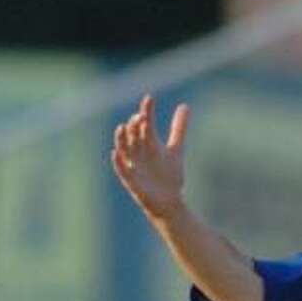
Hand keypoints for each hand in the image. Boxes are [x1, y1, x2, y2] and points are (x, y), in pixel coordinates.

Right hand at [111, 93, 188, 222]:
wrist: (170, 202)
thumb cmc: (169, 175)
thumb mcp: (176, 149)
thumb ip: (179, 128)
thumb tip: (185, 106)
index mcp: (149, 143)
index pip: (146, 123)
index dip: (147, 111)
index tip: (149, 98)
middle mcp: (139, 152)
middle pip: (135, 135)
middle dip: (136, 126)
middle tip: (142, 117)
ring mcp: (134, 165)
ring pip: (125, 149)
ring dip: (122, 139)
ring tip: (122, 127)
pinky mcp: (132, 181)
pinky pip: (122, 170)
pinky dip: (118, 162)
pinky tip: (115, 153)